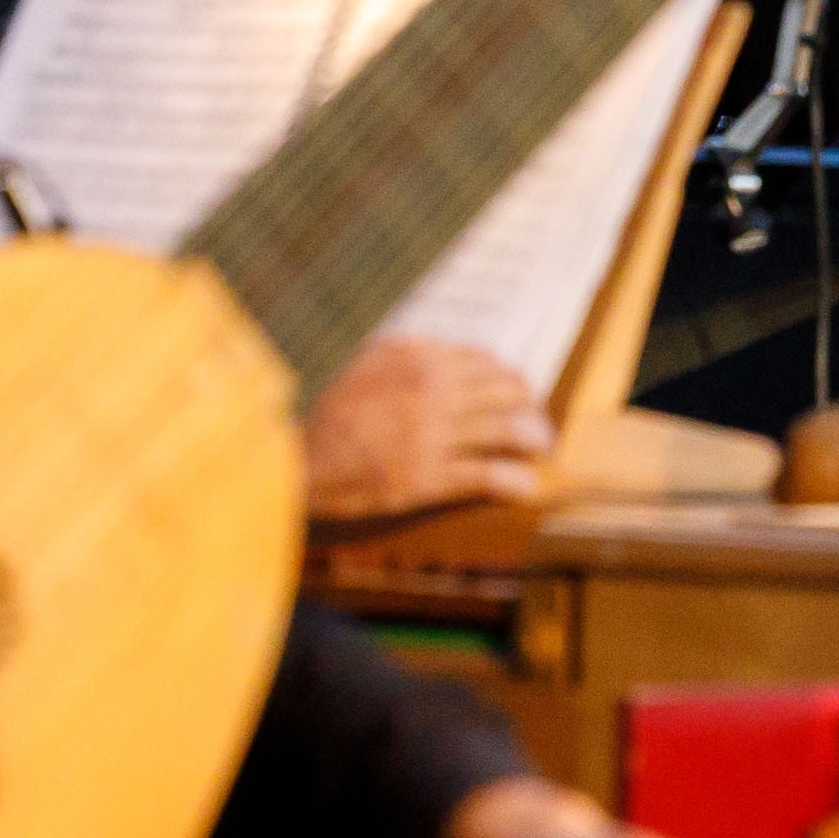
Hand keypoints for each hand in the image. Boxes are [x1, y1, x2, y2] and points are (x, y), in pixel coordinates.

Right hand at [302, 335, 557, 525]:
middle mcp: (433, 389)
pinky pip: (490, 476)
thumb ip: (406, 352)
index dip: (509, 380)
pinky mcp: (429, 477)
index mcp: (418, 357)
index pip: (487, 362)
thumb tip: (442, 350)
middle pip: (509, 392)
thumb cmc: (328, 415)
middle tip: (535, 422)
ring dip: (535, 440)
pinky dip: (515, 481)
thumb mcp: (366, 363)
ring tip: (540, 450)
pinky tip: (523, 486)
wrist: (298, 461)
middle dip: (530, 407)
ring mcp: (434, 433)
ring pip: (511, 430)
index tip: (515, 394)